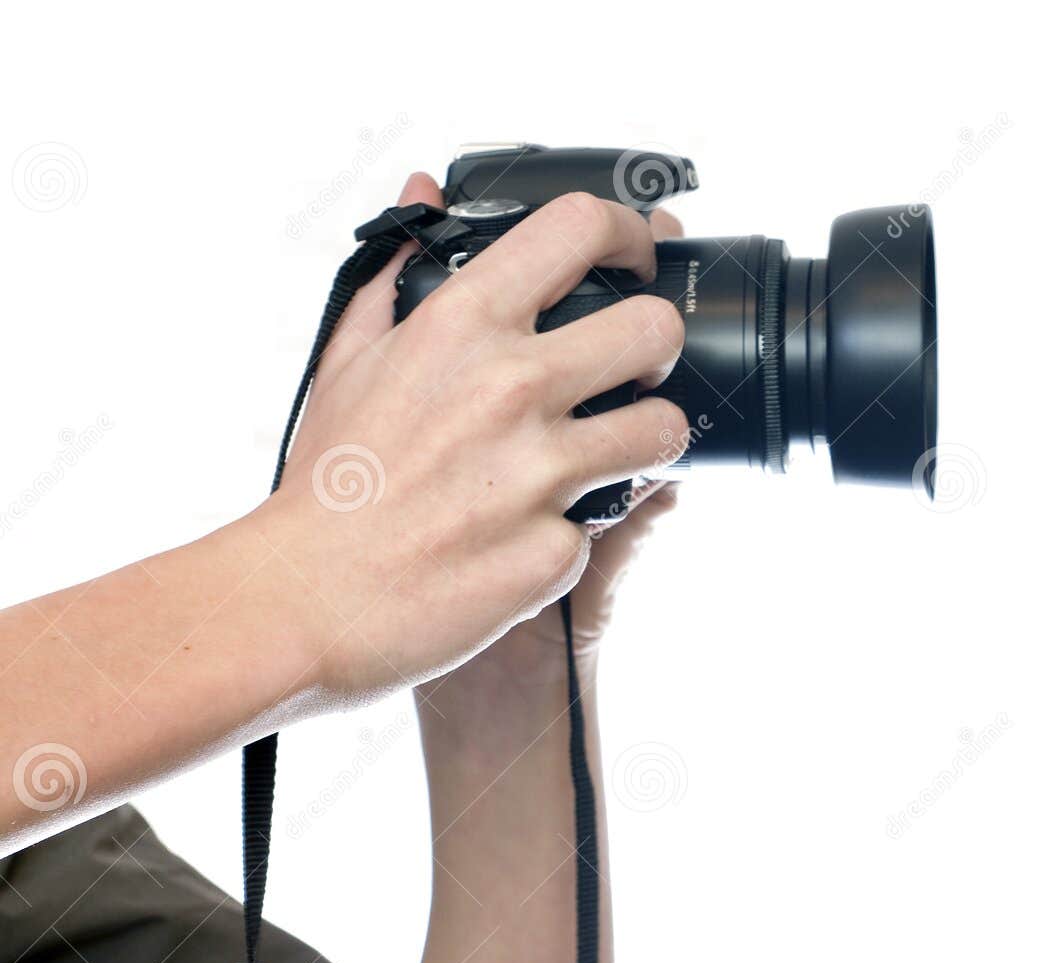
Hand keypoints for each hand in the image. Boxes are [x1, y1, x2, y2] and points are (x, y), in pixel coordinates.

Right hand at [243, 173, 689, 705]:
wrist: (302, 601)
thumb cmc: (326, 483)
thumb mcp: (348, 360)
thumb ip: (398, 270)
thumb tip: (425, 188)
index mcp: (461, 325)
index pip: (581, 229)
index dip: (628, 234)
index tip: (634, 256)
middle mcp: (510, 388)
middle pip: (655, 331)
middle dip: (660, 348)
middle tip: (637, 370)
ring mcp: (539, 473)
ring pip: (664, 431)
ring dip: (648, 440)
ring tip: (612, 454)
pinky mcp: (554, 549)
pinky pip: (605, 525)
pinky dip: (576, 528)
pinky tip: (527, 536)